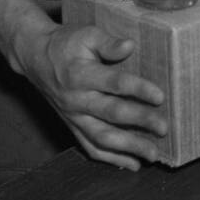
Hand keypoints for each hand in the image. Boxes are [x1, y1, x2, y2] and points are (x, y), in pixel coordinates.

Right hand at [21, 24, 167, 170]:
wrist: (35, 58)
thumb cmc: (67, 44)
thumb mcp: (86, 35)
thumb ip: (108, 42)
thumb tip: (129, 45)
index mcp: (81, 74)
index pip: (114, 83)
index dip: (138, 89)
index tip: (160, 96)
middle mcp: (77, 99)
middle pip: (112, 113)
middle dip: (139, 122)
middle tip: (164, 128)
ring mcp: (74, 116)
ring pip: (102, 137)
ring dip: (129, 147)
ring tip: (153, 154)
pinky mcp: (72, 126)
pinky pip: (91, 147)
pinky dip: (111, 159)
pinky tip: (132, 164)